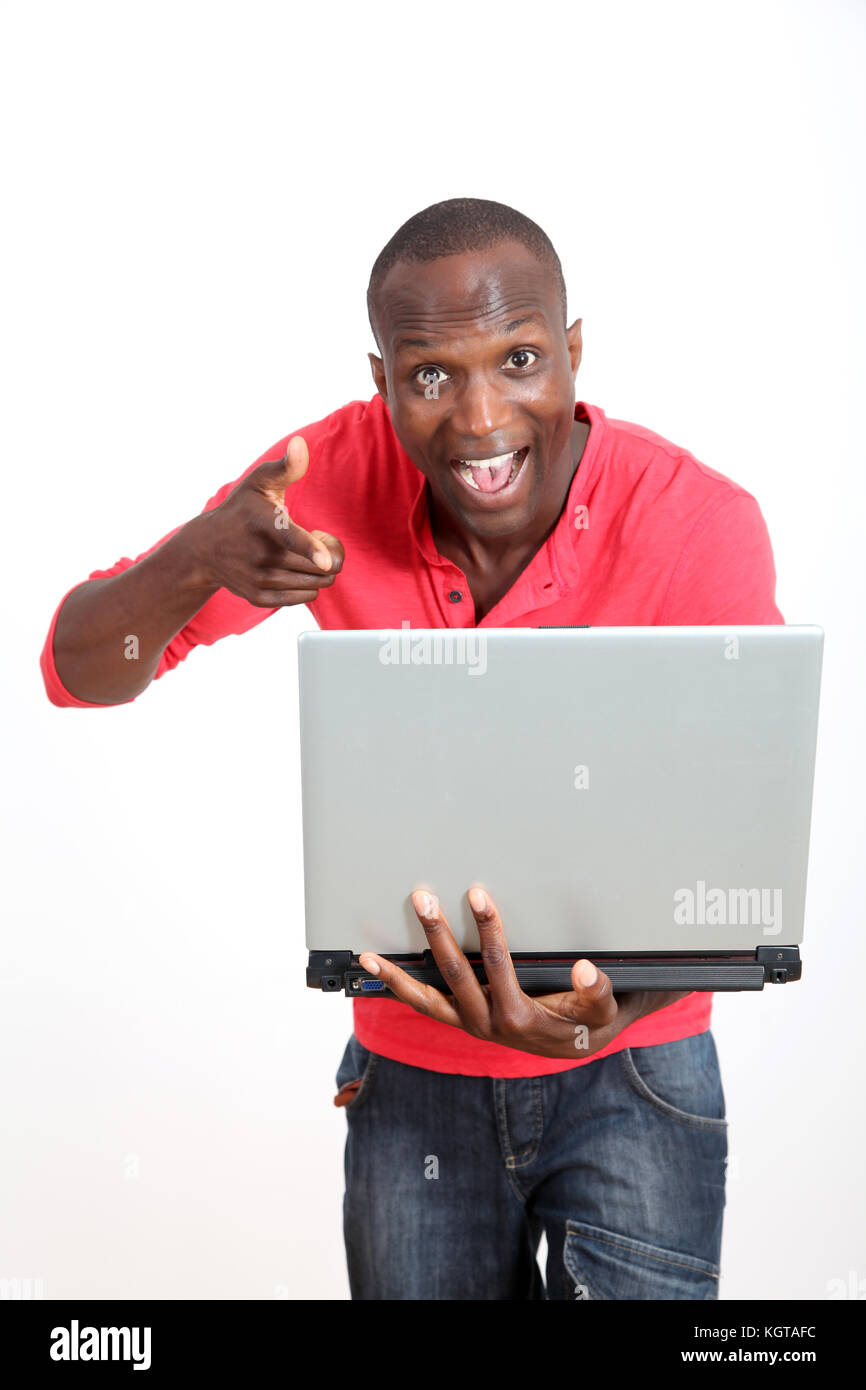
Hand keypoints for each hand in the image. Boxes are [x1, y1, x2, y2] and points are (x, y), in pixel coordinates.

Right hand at [196, 436, 344, 605]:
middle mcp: (260, 554)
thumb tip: (300, 444)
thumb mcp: (259, 482)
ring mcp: (259, 579)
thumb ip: (286, 466)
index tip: (325, 561)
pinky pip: (306, 596)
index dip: (311, 548)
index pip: (290, 536)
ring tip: (302, 552)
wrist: (205, 549)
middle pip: (322, 566)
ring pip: (318, 583)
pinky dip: (309, 584)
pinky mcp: (260, 598)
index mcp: (262, 521)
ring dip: (321, 568)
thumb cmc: (242, 509)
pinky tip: (293, 568)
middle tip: (318, 537)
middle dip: (331, 552)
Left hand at [359, 889, 688, 1059]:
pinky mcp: (465, 1021)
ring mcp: (472, 1024)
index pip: (496, 963)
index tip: (477, 894)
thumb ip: (597, 991)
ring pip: (427, 1001)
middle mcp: (488, 1024)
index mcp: (519, 1017)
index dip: (486, 927)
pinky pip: (427, 1007)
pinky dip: (402, 991)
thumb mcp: (605, 1008)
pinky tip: (379, 974)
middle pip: (453, 974)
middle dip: (436, 934)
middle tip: (423, 899)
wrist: (581, 1044)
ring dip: (398, 975)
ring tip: (368, 956)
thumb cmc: (592, 1020)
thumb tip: (586, 970)